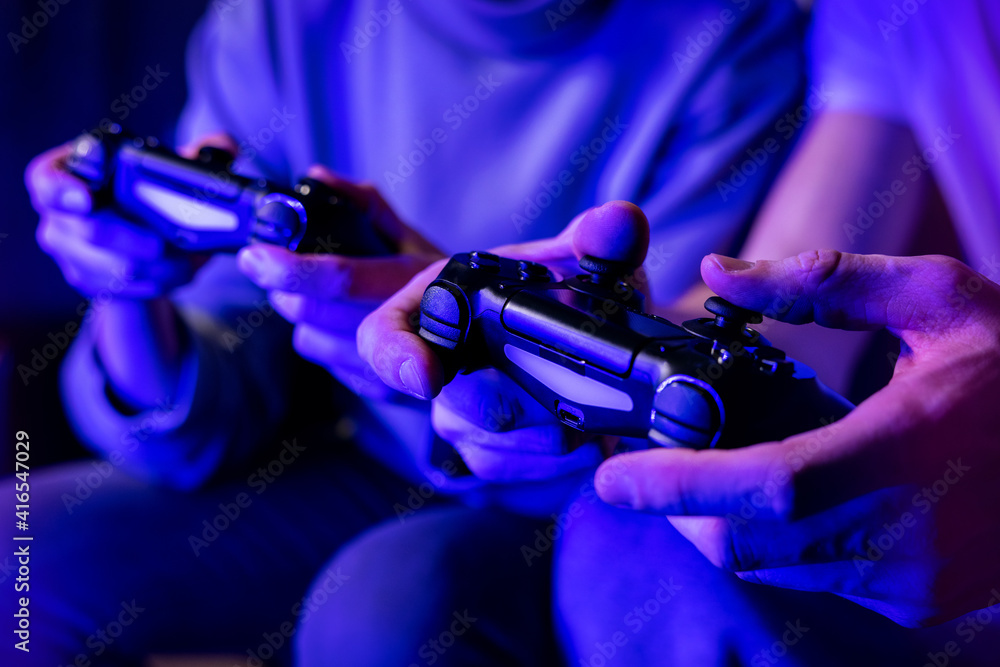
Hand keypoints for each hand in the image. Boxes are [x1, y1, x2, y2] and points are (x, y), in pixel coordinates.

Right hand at [26, 134, 231, 407]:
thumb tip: (226, 146)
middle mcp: (58, 213)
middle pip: (89, 232)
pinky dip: (156, 284)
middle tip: (163, 244)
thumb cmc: (145, 187)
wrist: (137, 230)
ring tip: (188, 260)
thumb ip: (201, 151)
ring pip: (111, 269)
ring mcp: (68, 250)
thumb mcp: (168, 163)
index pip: (47, 181)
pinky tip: (180, 274)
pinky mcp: (85, 279)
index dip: (62, 191)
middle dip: (132, 241)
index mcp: (67, 173)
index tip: (85, 199)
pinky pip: (120, 290)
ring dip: (155, 268)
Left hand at [235, 167, 442, 397]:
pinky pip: (324, 359)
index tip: (256, 257)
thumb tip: (317, 178)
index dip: (293, 268)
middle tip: (278, 268)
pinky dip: (320, 339)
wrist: (482, 344)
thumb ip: (365, 206)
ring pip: (309, 338)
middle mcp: (404, 327)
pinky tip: (339, 326)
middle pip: (310, 312)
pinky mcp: (382, 392)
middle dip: (286, 288)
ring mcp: (393, 367)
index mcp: (411, 279)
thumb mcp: (410, 238)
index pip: (342, 277)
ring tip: (317, 297)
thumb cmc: (441, 284)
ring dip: (303, 315)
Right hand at [358, 201, 649, 481]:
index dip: (394, 358)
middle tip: (573, 402)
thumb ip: (598, 239)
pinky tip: (593, 444)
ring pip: (491, 453)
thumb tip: (620, 222)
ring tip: (595, 421)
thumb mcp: (583, 261)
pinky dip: (561, 470)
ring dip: (550, 444)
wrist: (588, 338)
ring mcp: (460, 421)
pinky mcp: (491, 460)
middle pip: (458, 409)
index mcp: (441, 307)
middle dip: (521, 409)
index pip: (383, 337)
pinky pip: (515, 482)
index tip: (427, 376)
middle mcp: (438, 370)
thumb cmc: (566, 293)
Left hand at [595, 250, 999, 626]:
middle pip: (745, 545)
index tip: (614, 477)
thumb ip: (820, 284)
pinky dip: (777, 543)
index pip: (764, 490)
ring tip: (714, 470)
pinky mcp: (918, 604)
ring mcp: (912, 584)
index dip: (676, 487)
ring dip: (724, 524)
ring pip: (773, 570)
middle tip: (651, 466)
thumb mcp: (937, 299)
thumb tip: (719, 275)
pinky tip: (782, 496)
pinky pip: (813, 582)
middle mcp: (904, 537)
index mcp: (905, 452)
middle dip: (681, 509)